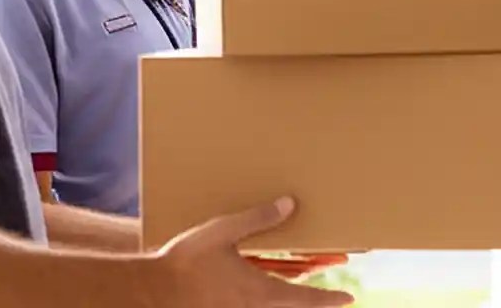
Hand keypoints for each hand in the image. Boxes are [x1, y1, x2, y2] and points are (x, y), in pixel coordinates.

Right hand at [147, 196, 354, 306]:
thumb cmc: (187, 261)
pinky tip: (261, 287)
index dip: (329, 299)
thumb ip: (257, 219)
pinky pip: (254, 306)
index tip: (348, 300)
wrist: (152, 292)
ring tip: (301, 288)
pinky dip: (266, 299)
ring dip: (291, 300)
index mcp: (261, 291)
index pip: (306, 299)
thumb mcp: (223, 232)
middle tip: (332, 297)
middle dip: (314, 302)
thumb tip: (290, 204)